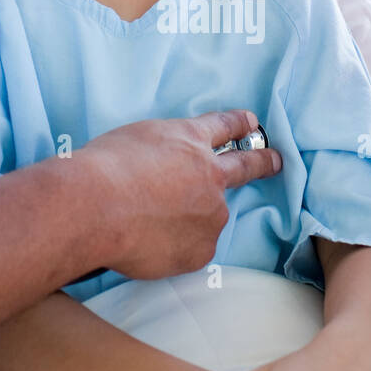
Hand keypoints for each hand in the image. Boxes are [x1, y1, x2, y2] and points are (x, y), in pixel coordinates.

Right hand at [78, 110, 281, 281]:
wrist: (94, 206)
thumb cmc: (102, 167)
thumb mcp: (137, 138)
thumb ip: (164, 152)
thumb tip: (169, 170)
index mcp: (189, 140)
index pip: (223, 126)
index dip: (239, 123)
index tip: (251, 121)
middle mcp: (210, 175)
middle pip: (245, 165)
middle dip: (264, 161)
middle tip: (276, 161)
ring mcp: (211, 215)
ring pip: (208, 215)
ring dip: (191, 216)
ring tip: (148, 220)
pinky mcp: (202, 249)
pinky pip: (192, 246)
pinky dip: (175, 244)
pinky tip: (147, 240)